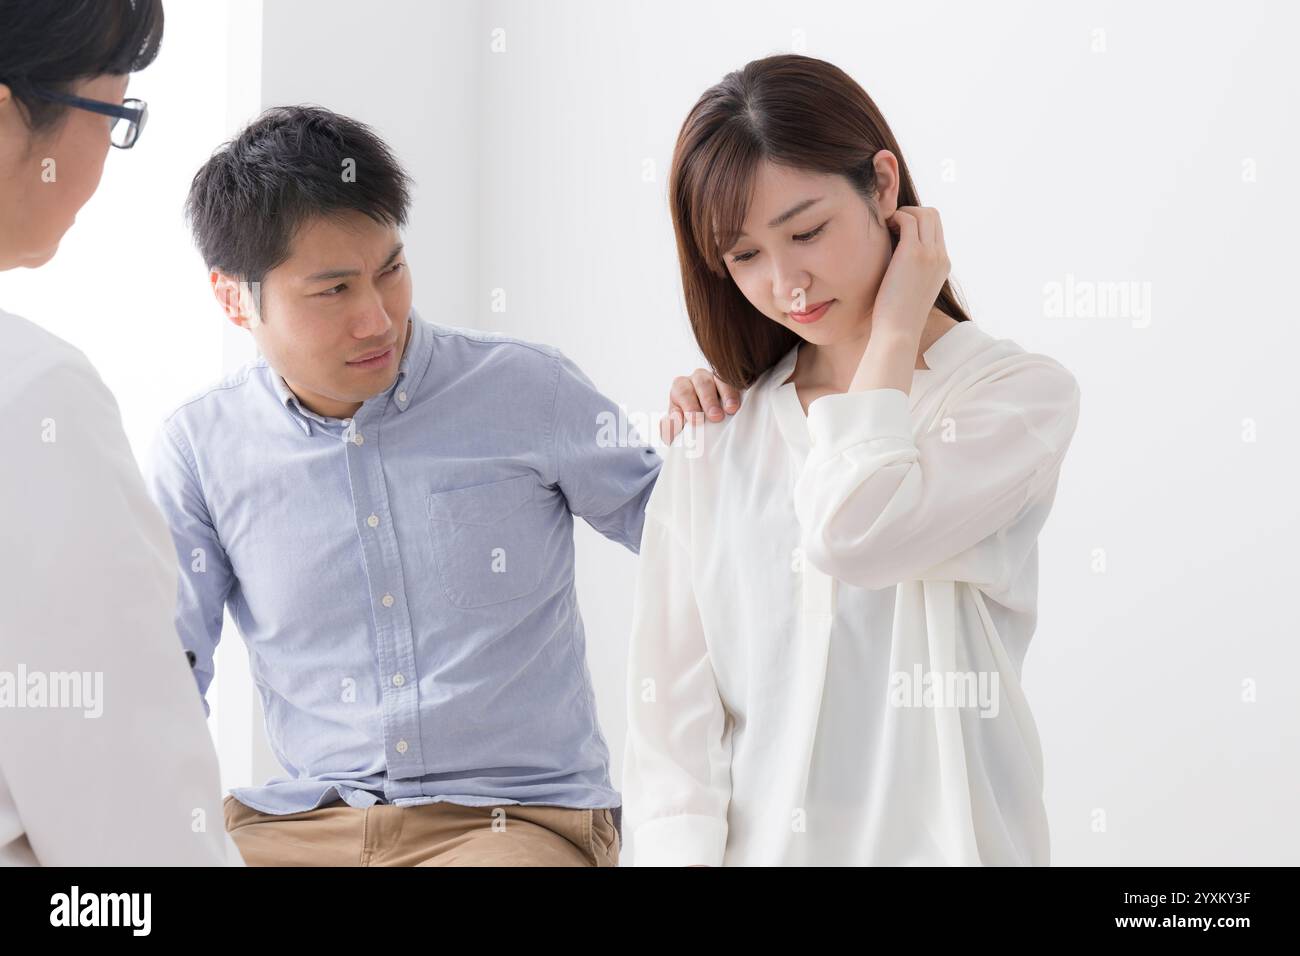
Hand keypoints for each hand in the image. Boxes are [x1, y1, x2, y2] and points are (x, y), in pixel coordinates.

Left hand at [661, 369, 741, 443]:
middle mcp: (698, 380)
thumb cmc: (686, 427)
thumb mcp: (674, 429)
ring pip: (720, 379)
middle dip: (708, 400)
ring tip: (730, 410)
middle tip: (715, 416)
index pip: (682, 391)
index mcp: (681, 387)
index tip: (695, 420)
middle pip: (702, 383)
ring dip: (726, 395)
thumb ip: (670, 427)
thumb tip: (675, 422)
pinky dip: (737, 392)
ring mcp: (716, 379)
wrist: (701, 428)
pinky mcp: (732, 384)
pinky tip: (739, 404)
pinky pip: (736, 383)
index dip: (689, 405)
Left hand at [871, 205, 950, 339]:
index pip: (936, 228)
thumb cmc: (898, 316)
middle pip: (933, 215)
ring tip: (888, 226)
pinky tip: (884, 229)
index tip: (897, 231)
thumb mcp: (912, 290)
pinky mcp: (914, 253)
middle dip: (911, 213)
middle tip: (892, 225)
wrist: (899, 331)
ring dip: (903, 213)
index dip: (917, 223)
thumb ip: (912, 272)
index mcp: (943, 265)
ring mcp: (930, 253)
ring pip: (924, 213)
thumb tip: (896, 262)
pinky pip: (908, 219)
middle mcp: (941, 256)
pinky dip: (896, 217)